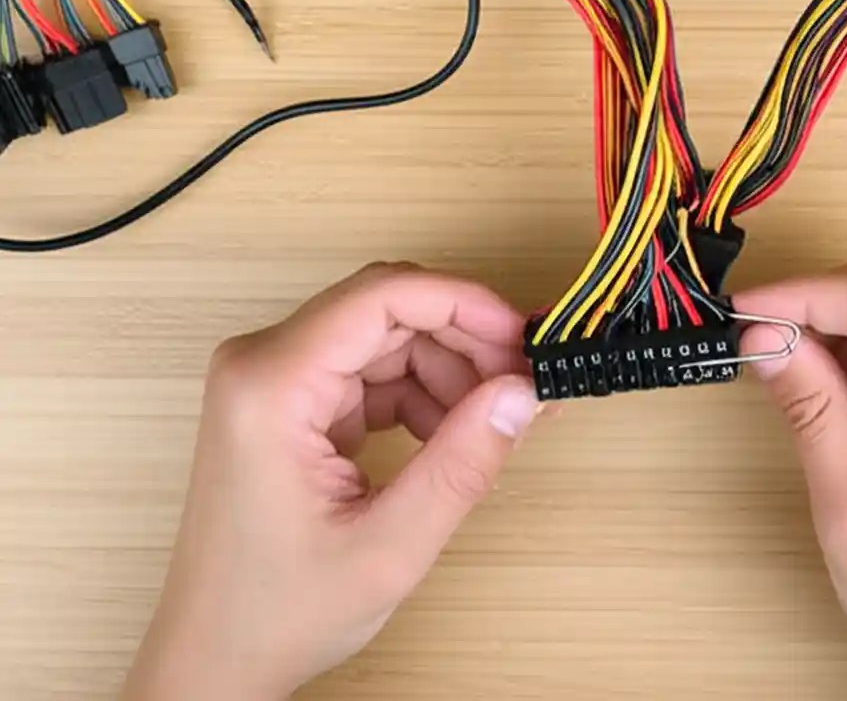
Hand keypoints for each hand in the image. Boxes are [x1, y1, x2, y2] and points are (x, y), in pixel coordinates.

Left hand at [123, 262, 539, 700]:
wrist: (216, 655)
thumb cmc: (277, 611)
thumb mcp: (390, 546)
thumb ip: (463, 463)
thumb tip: (523, 393)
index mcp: (270, 386)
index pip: (380, 296)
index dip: (463, 303)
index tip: (522, 336)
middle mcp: (263, 366)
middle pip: (387, 312)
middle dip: (465, 341)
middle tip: (524, 386)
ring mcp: (274, 382)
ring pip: (387, 340)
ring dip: (449, 374)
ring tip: (491, 427)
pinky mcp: (290, 404)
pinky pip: (372, 373)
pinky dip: (422, 397)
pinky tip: (452, 439)